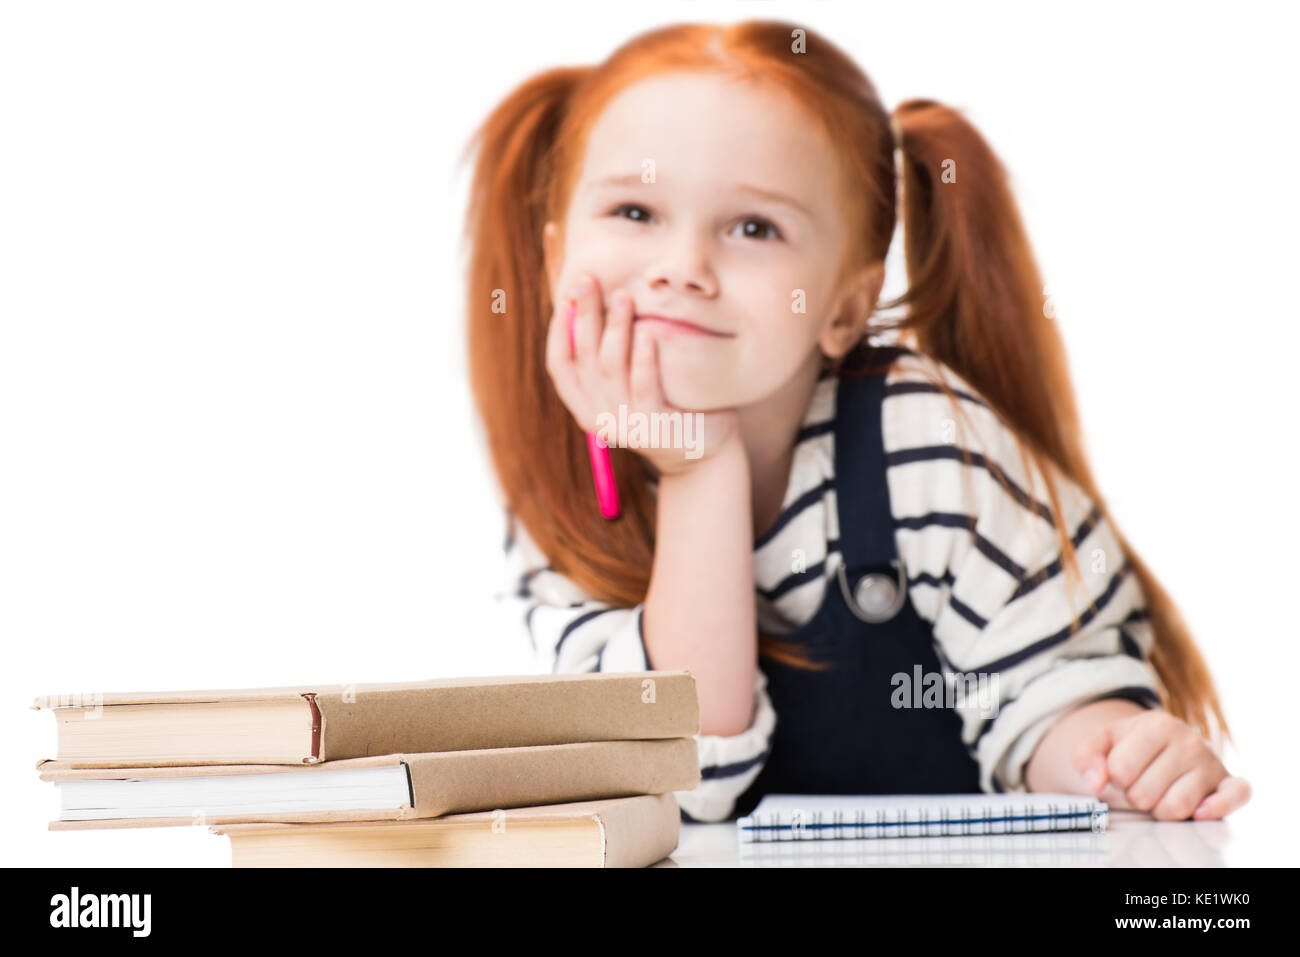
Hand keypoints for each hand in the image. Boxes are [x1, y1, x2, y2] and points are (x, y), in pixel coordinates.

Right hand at [545, 271, 740, 475]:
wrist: (701, 452)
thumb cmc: (665, 404)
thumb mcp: (629, 382)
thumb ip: (610, 355)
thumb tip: (590, 303)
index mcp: (584, 405)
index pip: (559, 365)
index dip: (558, 330)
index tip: (565, 296)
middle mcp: (597, 417)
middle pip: (583, 359)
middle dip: (584, 315)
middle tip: (588, 279)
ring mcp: (625, 425)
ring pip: (610, 369)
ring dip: (615, 329)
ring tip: (624, 296)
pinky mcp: (654, 428)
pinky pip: (644, 387)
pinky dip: (644, 358)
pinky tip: (649, 332)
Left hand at [1071, 709, 1250, 820]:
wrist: (1166, 746)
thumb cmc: (1132, 747)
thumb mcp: (1103, 743)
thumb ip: (1086, 757)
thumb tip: (1095, 783)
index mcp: (1157, 724)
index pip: (1120, 770)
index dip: (1116, 777)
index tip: (1124, 768)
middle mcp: (1190, 740)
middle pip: (1145, 794)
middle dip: (1137, 795)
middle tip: (1144, 781)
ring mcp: (1211, 762)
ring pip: (1176, 808)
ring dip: (1160, 810)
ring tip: (1162, 792)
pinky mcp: (1229, 784)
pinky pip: (1235, 798)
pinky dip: (1216, 808)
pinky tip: (1199, 811)